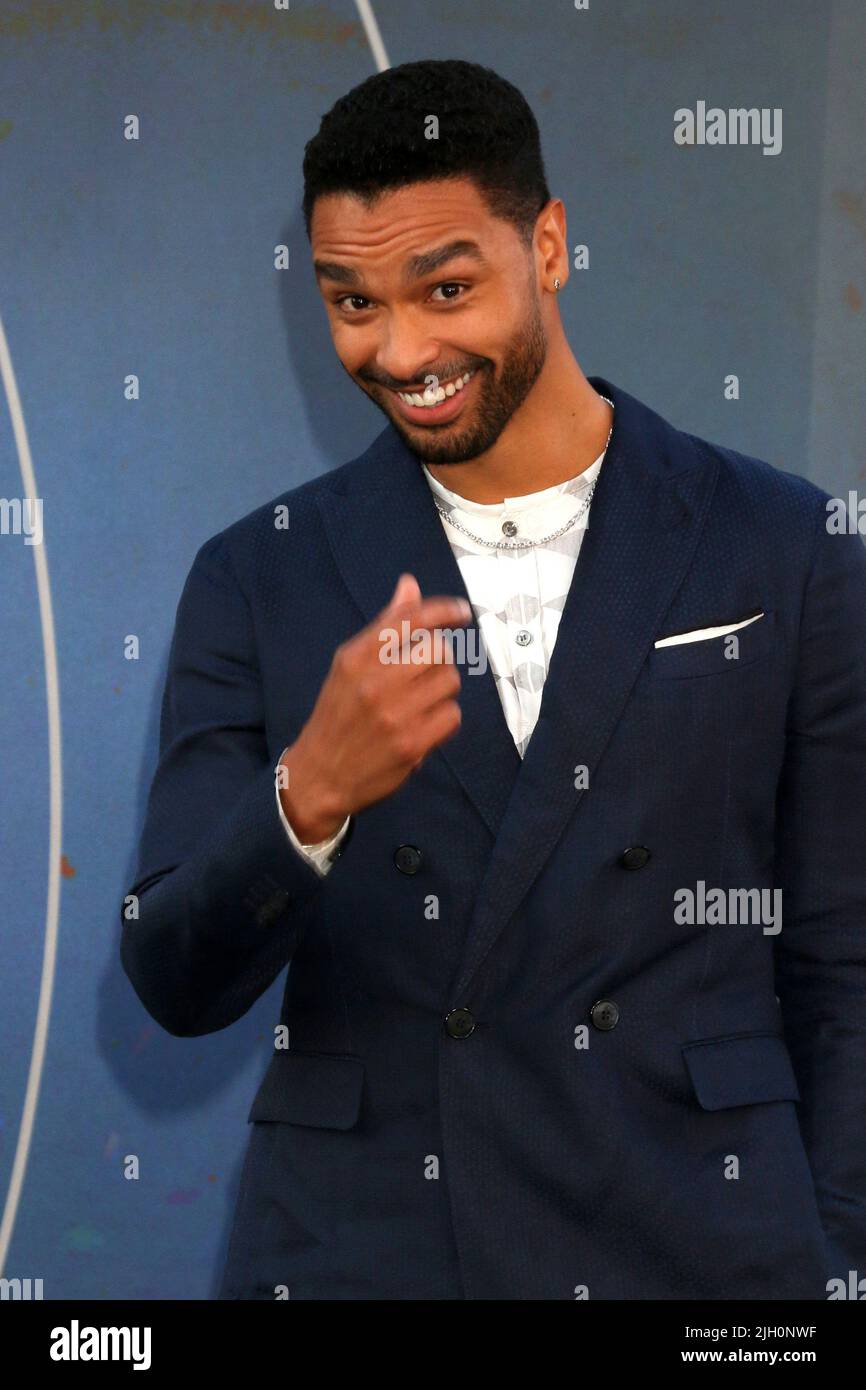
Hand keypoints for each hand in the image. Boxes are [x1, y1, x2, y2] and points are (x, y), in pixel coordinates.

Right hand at [278, 573, 472, 840]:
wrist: (320, 774)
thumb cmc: (338, 714)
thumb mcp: (349, 666)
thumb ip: (383, 627)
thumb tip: (409, 585)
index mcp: (356, 657)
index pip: (410, 620)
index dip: (443, 610)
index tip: (461, 612)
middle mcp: (374, 682)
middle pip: (438, 650)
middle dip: (439, 660)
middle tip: (425, 675)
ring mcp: (394, 715)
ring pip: (449, 682)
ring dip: (442, 690)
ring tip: (421, 702)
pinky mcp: (411, 744)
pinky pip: (452, 716)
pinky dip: (444, 719)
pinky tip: (425, 725)